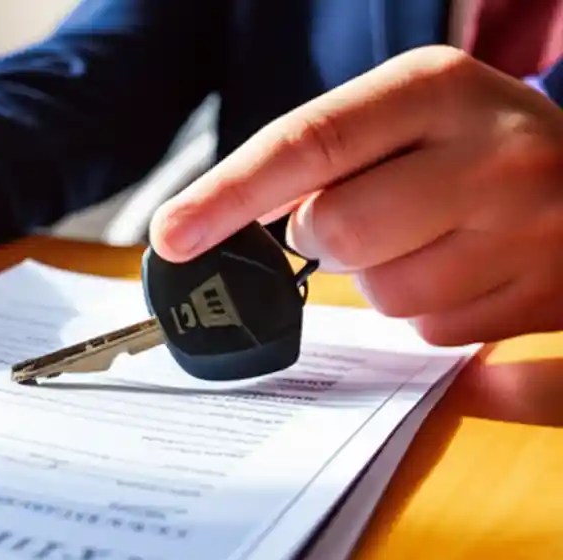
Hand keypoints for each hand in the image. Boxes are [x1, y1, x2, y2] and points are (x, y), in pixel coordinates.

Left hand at [151, 45, 562, 345]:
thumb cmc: (475, 144)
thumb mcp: (412, 112)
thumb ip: (322, 153)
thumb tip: (208, 222)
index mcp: (437, 87)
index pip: (309, 142)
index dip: (229, 195)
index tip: (172, 236)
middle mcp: (492, 153)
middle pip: (336, 232)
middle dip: (324, 239)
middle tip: (360, 218)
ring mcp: (528, 231)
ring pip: (383, 295)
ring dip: (382, 277)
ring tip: (435, 236)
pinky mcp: (544, 299)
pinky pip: (431, 333)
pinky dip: (429, 308)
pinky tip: (469, 267)